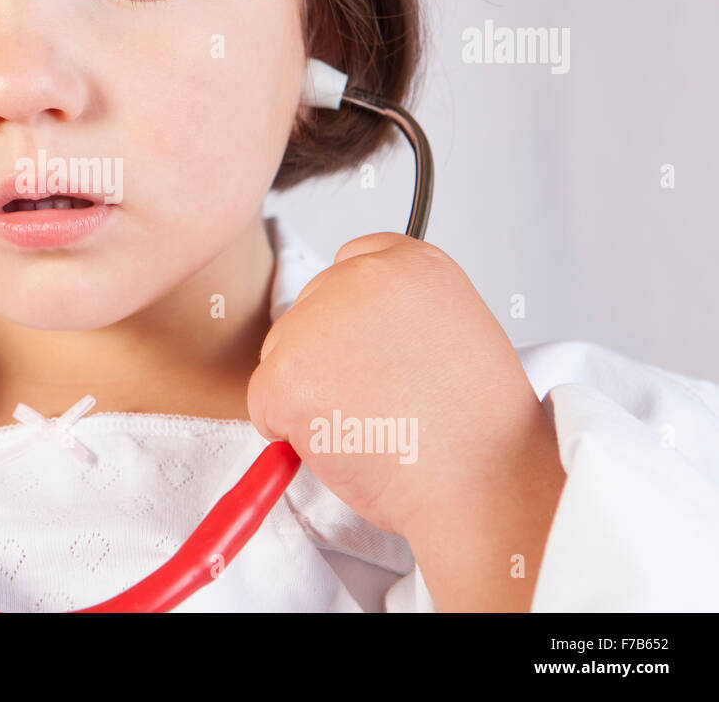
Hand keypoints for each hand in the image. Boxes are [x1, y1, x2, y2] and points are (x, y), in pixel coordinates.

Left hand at [246, 233, 557, 543]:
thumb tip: (346, 330)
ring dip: (308, 394)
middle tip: (378, 402)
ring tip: (371, 424)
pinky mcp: (286, 374)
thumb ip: (395, 314)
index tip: (372, 353)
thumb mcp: (455, 333)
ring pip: (281, 355)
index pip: (349, 263)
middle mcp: (360, 277)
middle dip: (325, 357)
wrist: (483, 483)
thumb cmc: (477, 429)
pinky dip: (288, 431)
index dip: (353, 317)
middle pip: (307, 308)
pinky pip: (263, 403)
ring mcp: (317, 323)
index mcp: (410, 262)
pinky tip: (343, 443)